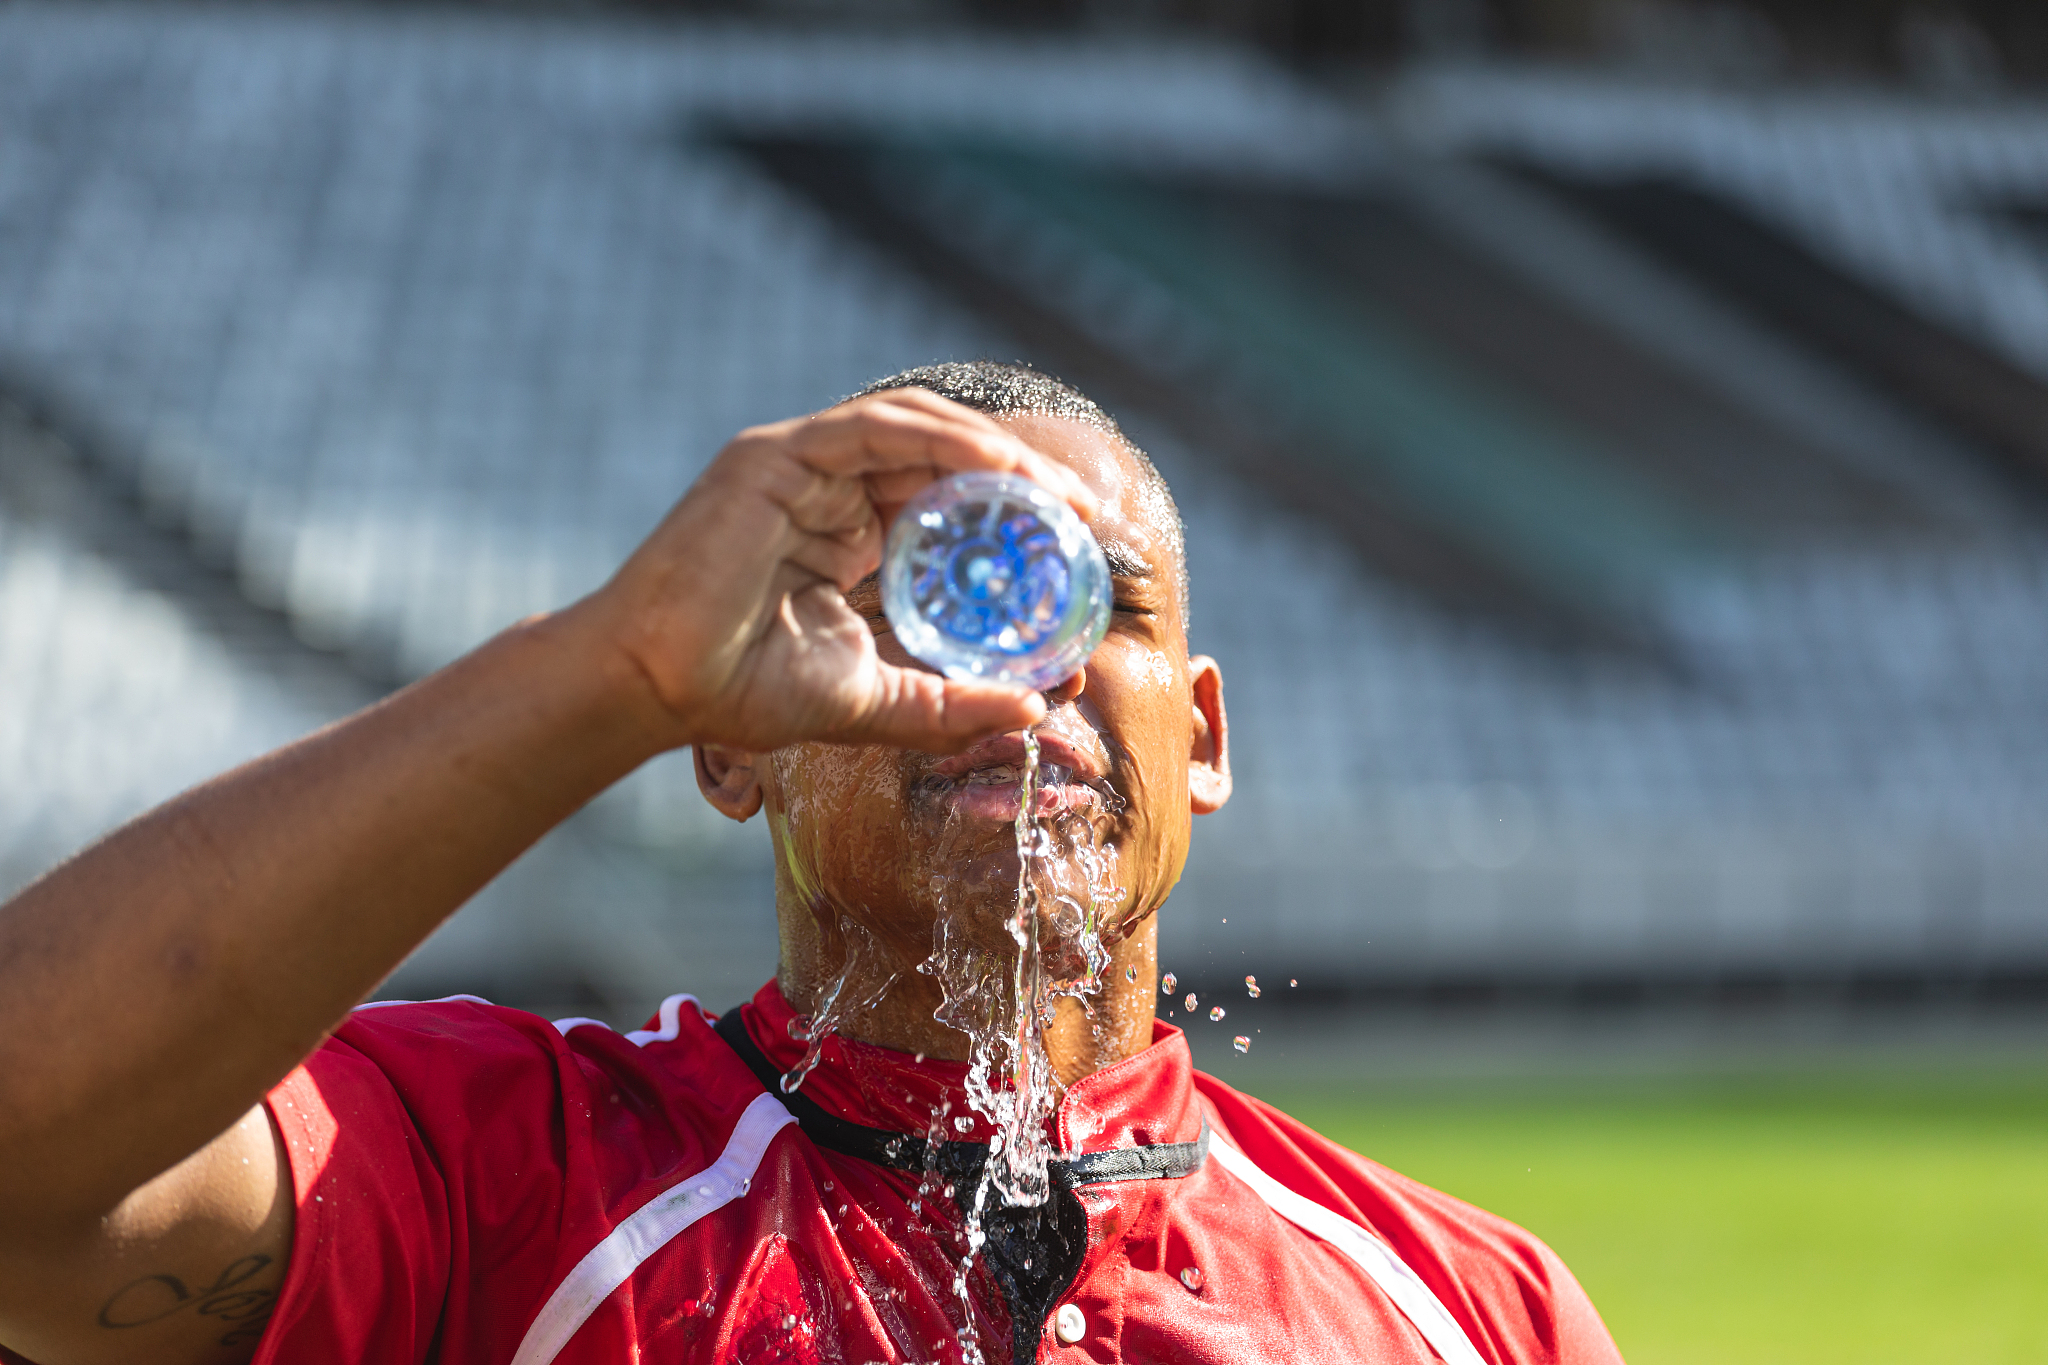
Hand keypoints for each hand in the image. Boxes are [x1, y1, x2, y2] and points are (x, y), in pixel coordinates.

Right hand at [588, 388, 1097, 753]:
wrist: (657, 687)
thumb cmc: (743, 692)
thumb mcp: (873, 700)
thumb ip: (948, 702)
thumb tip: (1034, 708)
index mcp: (849, 536)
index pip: (948, 506)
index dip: (1014, 520)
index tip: (1078, 553)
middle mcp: (830, 492)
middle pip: (944, 461)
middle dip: (1021, 481)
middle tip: (1085, 516)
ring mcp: (803, 468)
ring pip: (918, 431)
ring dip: (994, 456)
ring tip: (1052, 492)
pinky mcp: (777, 455)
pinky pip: (876, 428)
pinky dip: (943, 439)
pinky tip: (997, 468)